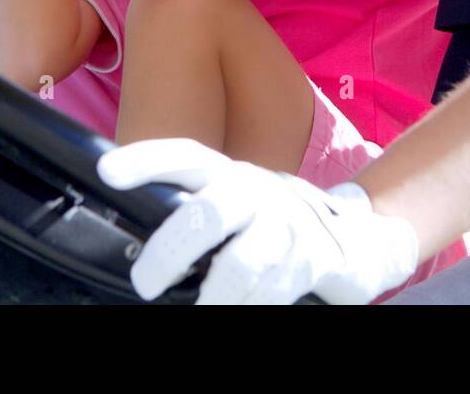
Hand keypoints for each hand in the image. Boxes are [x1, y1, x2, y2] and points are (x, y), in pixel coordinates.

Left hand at [96, 138, 421, 304]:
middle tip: (145, 282)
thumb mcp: (238, 204)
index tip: (108, 172)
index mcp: (231, 174)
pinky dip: (249, 309)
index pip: (186, 157)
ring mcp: (289, 226)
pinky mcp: (316, 261)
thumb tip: (135, 241)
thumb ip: (196, 211)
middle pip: (210, 211)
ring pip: (243, 263)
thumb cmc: (276, 223)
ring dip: (215, 296)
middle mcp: (258, 192)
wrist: (361, 237)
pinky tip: (240, 311)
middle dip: (172, 249)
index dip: (148, 160)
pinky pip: (274, 292)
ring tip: (199, 309)